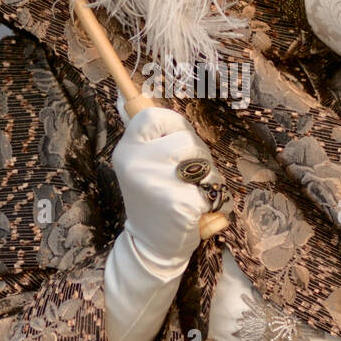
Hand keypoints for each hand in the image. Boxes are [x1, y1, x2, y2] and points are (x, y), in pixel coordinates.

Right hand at [111, 104, 222, 268]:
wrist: (151, 246)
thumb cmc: (155, 199)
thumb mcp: (142, 163)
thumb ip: (147, 134)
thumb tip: (127, 94)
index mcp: (128, 149)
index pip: (153, 115)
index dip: (174, 126)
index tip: (174, 147)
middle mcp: (136, 163)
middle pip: (188, 140)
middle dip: (197, 158)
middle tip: (183, 180)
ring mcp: (156, 183)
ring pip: (204, 163)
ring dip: (208, 179)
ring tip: (191, 195)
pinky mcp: (178, 203)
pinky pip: (213, 189)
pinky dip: (213, 202)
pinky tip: (195, 212)